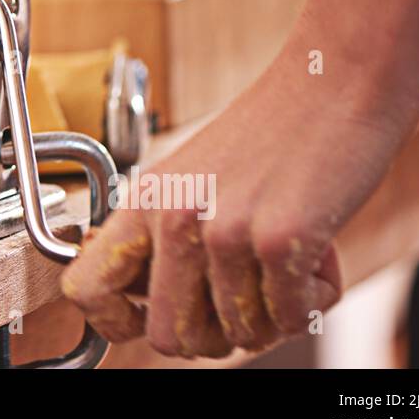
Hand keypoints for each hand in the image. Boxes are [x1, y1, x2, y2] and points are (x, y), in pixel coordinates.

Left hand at [61, 39, 418, 357]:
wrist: (333, 81)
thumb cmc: (270, 134)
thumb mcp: (189, 177)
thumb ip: (160, 235)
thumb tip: (138, 300)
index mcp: (143, 201)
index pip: (85, 289)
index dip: (116, 322)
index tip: (150, 318)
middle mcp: (173, 216)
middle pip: (169, 337)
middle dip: (213, 336)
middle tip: (246, 298)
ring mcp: (224, 229)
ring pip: (240, 336)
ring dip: (274, 313)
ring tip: (286, 259)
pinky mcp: (280, 239)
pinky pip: (292, 319)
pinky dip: (312, 301)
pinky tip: (318, 254)